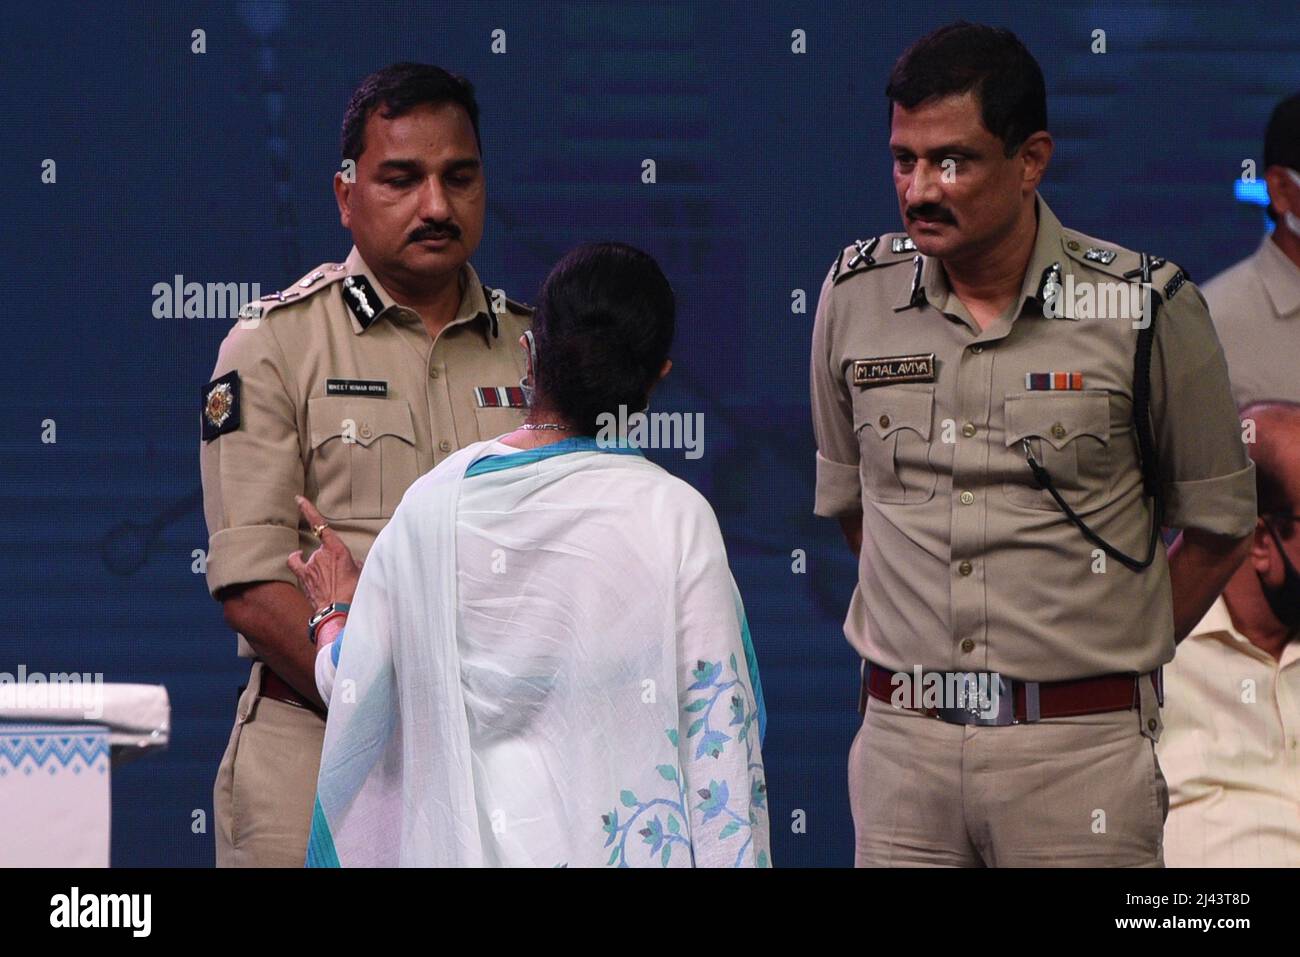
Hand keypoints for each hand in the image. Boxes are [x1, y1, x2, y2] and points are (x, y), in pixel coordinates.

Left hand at [287, 495, 362, 609]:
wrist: (339, 612)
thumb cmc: (354, 593)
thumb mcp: (361, 573)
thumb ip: (353, 563)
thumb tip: (349, 564)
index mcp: (337, 550)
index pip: (320, 525)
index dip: (308, 510)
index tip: (298, 500)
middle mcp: (321, 554)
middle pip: (323, 549)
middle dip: (332, 560)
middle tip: (342, 577)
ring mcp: (310, 565)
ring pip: (313, 557)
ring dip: (320, 565)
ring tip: (330, 580)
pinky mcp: (303, 576)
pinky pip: (295, 562)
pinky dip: (297, 558)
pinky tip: (298, 556)